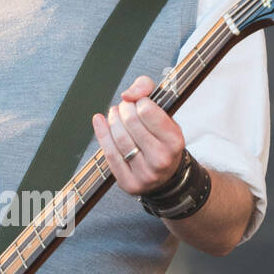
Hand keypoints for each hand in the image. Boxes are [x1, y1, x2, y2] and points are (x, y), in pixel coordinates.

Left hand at [92, 75, 184, 196]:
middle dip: (124, 109)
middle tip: (124, 108)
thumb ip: (147, 90)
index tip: (138, 102)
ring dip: (112, 120)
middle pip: (130, 122)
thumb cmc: (161, 139)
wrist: (165, 176)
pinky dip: (101, 133)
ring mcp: (145, 173)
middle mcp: (162, 159)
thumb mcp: (165, 113)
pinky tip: (99, 121)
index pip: (147, 110)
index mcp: (175, 141)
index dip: (139, 101)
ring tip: (114, 114)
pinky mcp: (129, 183)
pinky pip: (110, 154)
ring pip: (119, 138)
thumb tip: (127, 94)